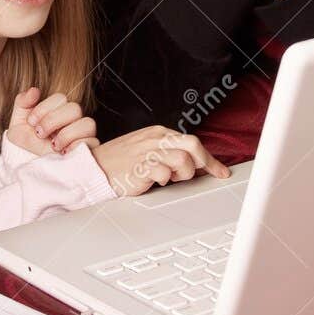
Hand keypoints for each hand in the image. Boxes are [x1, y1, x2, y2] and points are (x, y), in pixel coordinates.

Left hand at [8, 87, 97, 156]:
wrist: (33, 166)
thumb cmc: (30, 143)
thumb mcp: (19, 124)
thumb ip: (22, 103)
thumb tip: (34, 91)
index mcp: (58, 110)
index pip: (60, 98)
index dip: (44, 108)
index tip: (32, 122)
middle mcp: (73, 120)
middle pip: (74, 108)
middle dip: (52, 121)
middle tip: (40, 133)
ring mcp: (83, 134)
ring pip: (87, 123)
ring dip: (66, 134)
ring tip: (53, 145)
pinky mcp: (89, 149)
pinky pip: (92, 142)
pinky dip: (76, 146)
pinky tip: (63, 152)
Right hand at [91, 126, 230, 196]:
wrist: (93, 169)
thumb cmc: (119, 163)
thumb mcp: (146, 150)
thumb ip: (168, 152)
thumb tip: (194, 163)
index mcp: (158, 133)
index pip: (192, 141)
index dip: (210, 159)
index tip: (221, 171)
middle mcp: (155, 139)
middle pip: (192, 144)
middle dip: (203, 162)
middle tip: (203, 174)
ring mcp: (147, 152)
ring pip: (183, 159)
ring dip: (182, 174)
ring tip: (170, 178)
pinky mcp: (140, 167)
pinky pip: (164, 173)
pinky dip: (165, 180)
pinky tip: (156, 181)